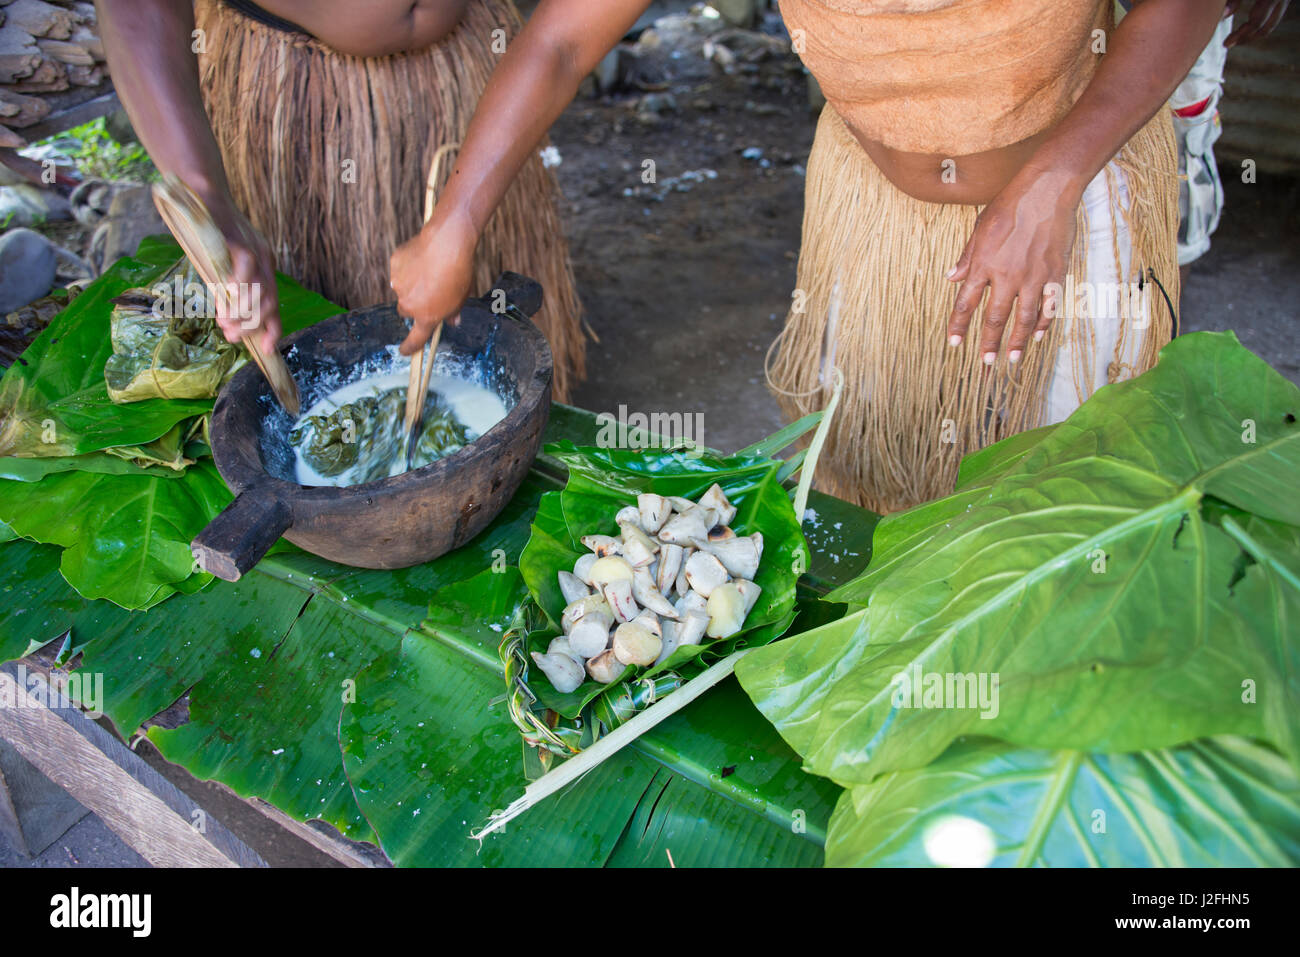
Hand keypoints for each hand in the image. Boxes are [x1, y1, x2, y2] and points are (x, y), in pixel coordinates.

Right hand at [203, 195, 280, 354]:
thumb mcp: (220, 269)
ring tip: (226, 323)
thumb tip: (227, 322)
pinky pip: (247, 265)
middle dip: (252, 324)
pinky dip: (240, 283)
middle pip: (269, 301)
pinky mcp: (240, 239)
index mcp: (263, 269)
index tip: (265, 349)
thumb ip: (227, 292)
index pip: (273, 305)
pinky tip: (228, 294)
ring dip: (243, 310)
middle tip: (232, 336)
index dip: (271, 329)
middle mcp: (265, 261)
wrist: (201, 195)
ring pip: (259, 288)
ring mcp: (254, 249)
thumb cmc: (209, 235)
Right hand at [391, 205, 478, 355]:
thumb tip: (453, 322)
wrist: (447, 244)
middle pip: (406, 311)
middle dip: (414, 305)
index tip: (405, 352)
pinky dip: (408, 266)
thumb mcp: (461, 297)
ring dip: (411, 284)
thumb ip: (453, 312)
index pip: (416, 339)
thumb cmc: (459, 272)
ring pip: (401, 289)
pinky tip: (422, 257)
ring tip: (429, 270)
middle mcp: (409, 305)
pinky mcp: (395, 266)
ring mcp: (399, 285)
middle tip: (428, 292)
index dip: (410, 348)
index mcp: (427, 317)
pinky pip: (400, 269)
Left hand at [946, 169, 1079, 363]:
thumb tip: (951, 278)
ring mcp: (1033, 276)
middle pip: (995, 318)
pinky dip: (1044, 324)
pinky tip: (1038, 337)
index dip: (959, 325)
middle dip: (989, 343)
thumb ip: (966, 257)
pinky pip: (1050, 306)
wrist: (1047, 190)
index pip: (966, 303)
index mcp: (984, 265)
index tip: (954, 343)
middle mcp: (1007, 275)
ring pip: (1025, 318)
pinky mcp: (1055, 273)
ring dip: (1017, 342)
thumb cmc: (1010, 205)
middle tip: (986, 363)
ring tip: (1012, 359)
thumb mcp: (980, 228)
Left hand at [1225, 0, 1288, 45]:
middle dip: (1247, 39)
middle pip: (1266, 28)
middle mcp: (1282, 0)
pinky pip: (1274, 17)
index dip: (1239, 36)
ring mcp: (1285, 0)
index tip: (1226, 44)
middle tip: (1230, 44)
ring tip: (1237, 38)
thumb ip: (1234, 0)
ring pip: (1271, 24)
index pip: (1256, 24)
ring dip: (1254, 34)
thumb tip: (1223, 16)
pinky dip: (1261, 24)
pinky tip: (1247, 27)